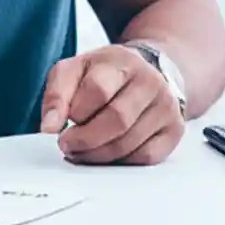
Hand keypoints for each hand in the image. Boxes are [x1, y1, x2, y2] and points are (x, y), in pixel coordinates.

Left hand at [38, 44, 184, 164]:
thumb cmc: (104, 74)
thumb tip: (49, 127)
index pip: (97, 90)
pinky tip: (106, 153)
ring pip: (130, 143)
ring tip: (82, 151)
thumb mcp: (74, 70)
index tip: (60, 128)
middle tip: (68, 146)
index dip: (74, 113)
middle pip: (116, 120)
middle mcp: (150, 82)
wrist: (148, 71)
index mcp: (121, 62)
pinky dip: (121, 161)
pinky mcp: (175, 129)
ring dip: (98, 155)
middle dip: (85, 140)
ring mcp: (166, 106)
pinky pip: (146, 156)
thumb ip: (56, 95)